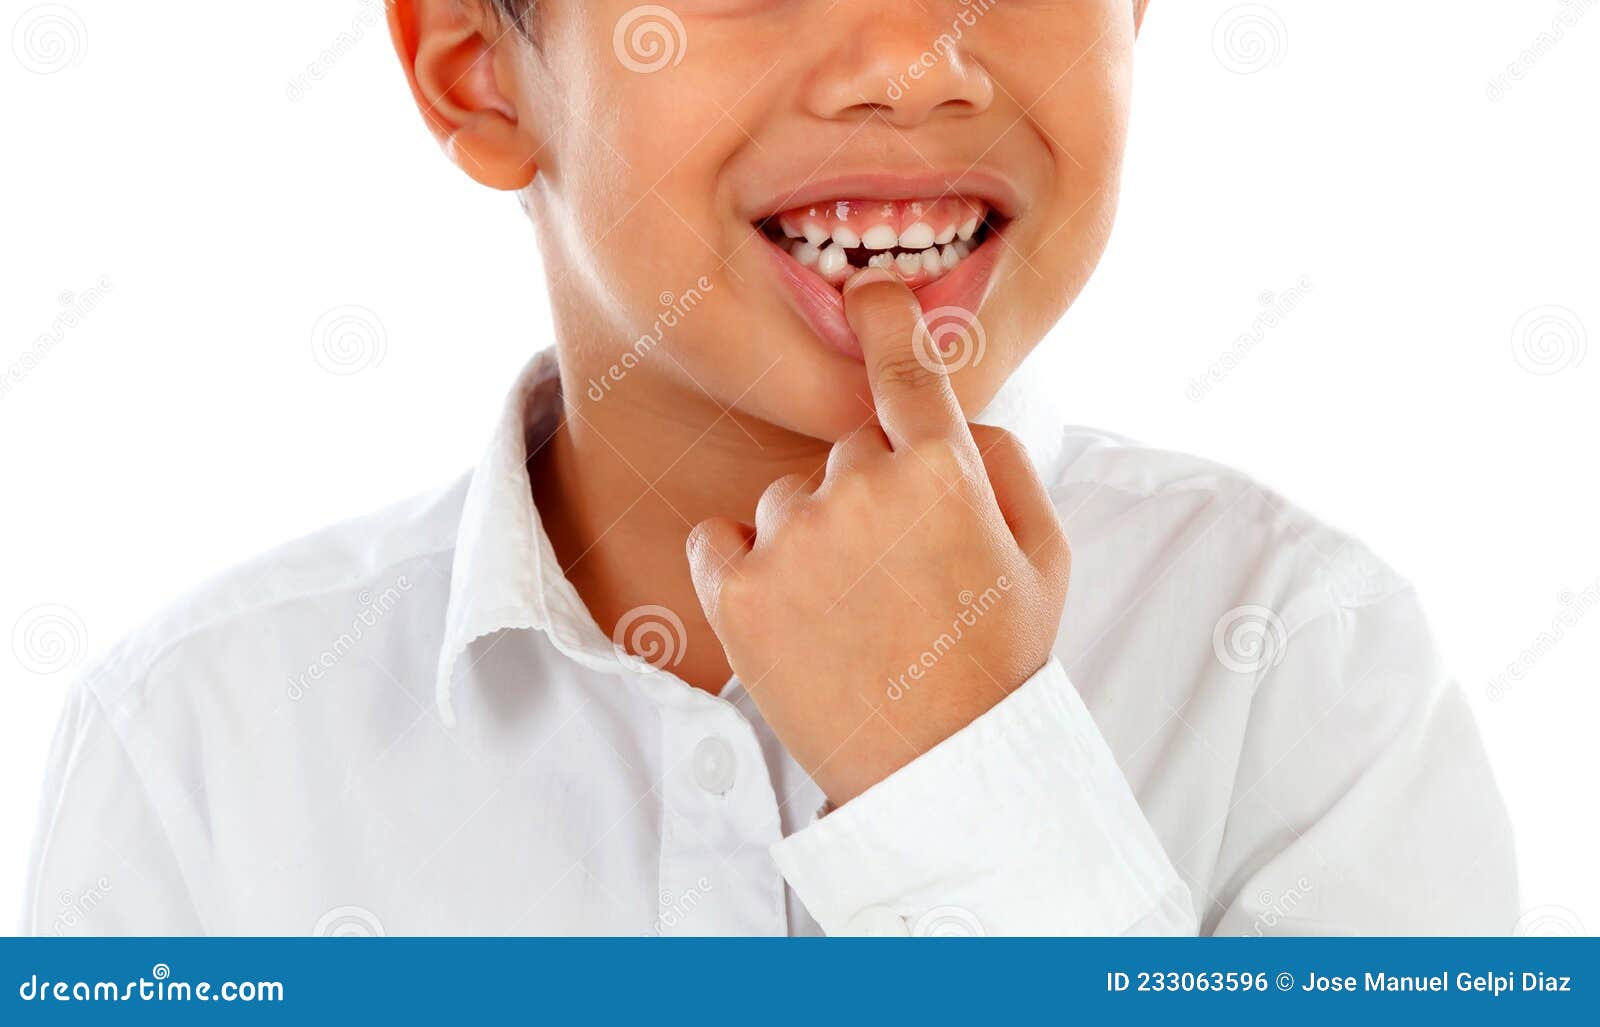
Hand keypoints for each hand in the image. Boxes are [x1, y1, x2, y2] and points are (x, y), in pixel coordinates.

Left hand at [685, 269, 1071, 805]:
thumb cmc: (997, 663)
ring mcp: (794, 540)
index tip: (868, 290)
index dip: (884, 317)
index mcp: (945, 474)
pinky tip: (791, 615)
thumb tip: (956, 415)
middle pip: (847, 450)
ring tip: (851, 617)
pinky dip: (742, 563)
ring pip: (787, 497)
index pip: (903, 366)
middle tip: (898, 579)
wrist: (936, 772)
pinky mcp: (737, 591)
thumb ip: (1007, 464)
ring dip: (809, 537)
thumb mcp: (1046, 559)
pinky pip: (721, 537)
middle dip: (867, 494)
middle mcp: (864, 491)